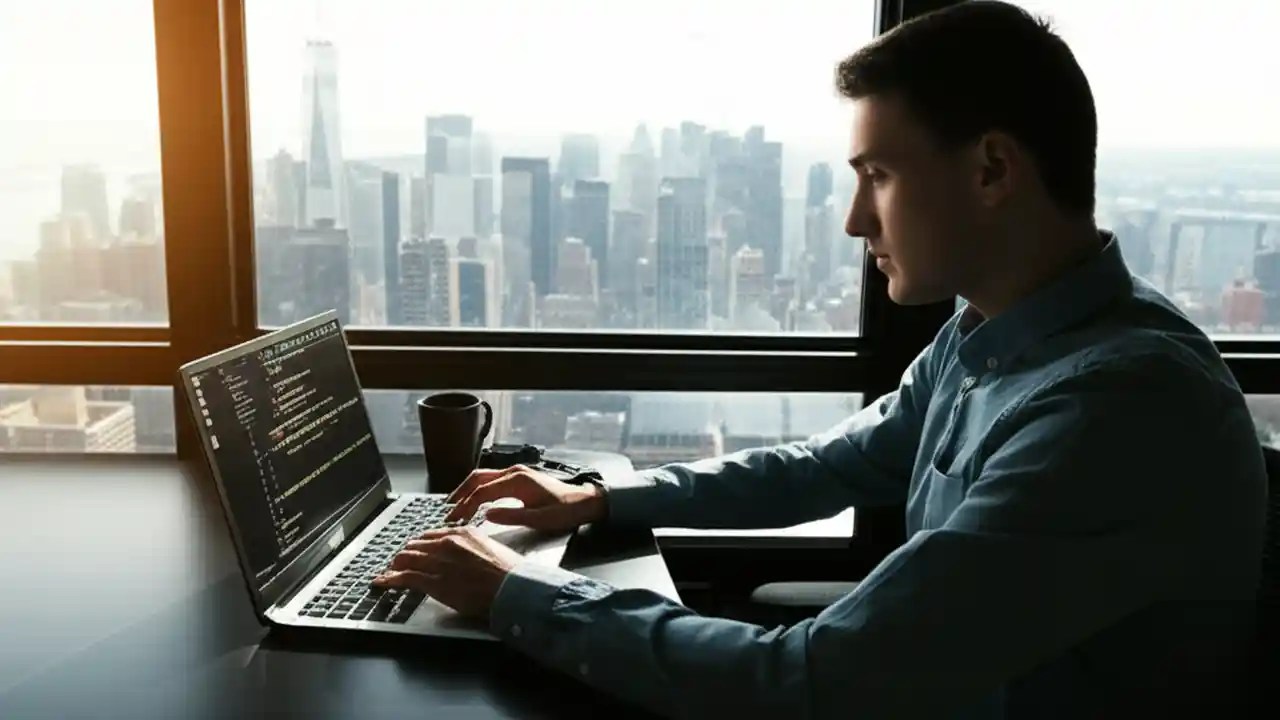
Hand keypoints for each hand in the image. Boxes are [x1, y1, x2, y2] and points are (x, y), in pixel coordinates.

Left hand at [373, 526, 521, 619]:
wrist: (513, 588)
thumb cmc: (509, 573)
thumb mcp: (492, 548)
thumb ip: (474, 547)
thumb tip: (468, 554)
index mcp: (463, 533)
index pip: (432, 535)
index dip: (422, 544)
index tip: (418, 550)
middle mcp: (447, 543)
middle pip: (416, 544)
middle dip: (406, 554)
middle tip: (401, 562)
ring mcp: (439, 562)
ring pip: (406, 558)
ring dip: (396, 565)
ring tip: (389, 572)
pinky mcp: (434, 582)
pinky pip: (405, 577)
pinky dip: (390, 579)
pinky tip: (382, 581)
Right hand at [443, 464, 606, 530]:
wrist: (584, 502)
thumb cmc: (564, 512)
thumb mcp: (539, 519)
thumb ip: (512, 516)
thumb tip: (486, 514)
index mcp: (517, 480)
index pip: (482, 491)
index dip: (465, 505)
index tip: (454, 519)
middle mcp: (514, 472)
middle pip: (478, 478)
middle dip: (460, 493)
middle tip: (448, 511)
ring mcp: (516, 472)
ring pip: (483, 477)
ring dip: (467, 490)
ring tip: (455, 506)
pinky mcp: (519, 477)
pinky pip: (492, 480)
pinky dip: (479, 489)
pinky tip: (474, 501)